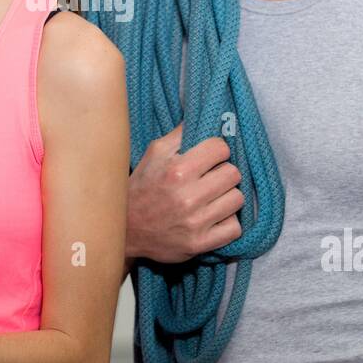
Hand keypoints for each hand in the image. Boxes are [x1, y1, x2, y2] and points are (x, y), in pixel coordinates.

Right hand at [127, 123, 243, 263]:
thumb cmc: (141, 187)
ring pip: (238, 199)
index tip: (209, 157)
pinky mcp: (200, 244)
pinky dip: (227, 222)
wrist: (124, 230)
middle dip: (223, 172)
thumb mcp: (154, 154)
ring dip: (227, 197)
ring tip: (212, 197)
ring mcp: (195, 223)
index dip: (216, 150)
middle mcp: (187, 197)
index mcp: (177, 171)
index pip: (221, 148)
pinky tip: (213, 216)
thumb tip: (205, 118)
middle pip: (233, 173)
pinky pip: (235, 228)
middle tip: (211, 177)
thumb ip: (180, 135)